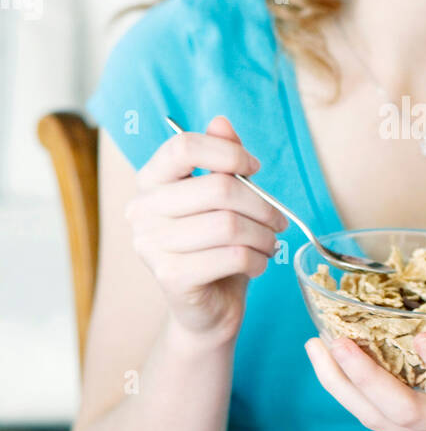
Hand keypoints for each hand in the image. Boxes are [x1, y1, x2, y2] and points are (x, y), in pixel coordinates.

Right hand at [126, 115, 287, 343]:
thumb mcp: (222, 199)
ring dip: (264, 235)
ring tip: (271, 243)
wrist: (206, 308)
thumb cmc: (216, 247)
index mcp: (150, 181)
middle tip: (279, 220)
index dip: (227, 153)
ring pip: (230, 225)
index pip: (182, 147)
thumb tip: (220, 121)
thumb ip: (220, 159)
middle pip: (217, 188)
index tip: (254, 168)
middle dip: (262, 204)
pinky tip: (259, 264)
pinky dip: (258, 260)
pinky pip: (232, 256)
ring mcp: (151, 245)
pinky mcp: (170, 277)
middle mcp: (142, 210)